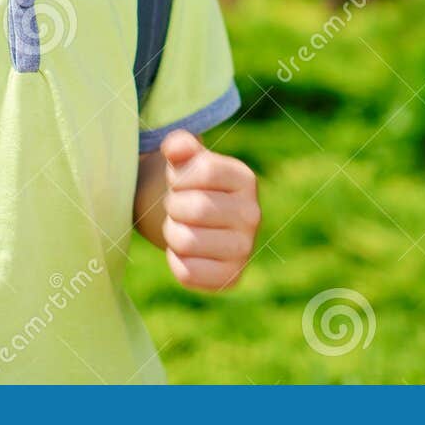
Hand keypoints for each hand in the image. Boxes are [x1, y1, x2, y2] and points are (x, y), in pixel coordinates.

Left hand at [159, 130, 259, 291]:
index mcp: (245, 179)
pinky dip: (175, 261)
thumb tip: (175, 147)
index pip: (203, 171)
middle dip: (173, 206)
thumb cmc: (187, 186)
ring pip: (186, 241)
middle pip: (194, 209)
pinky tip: (185, 252)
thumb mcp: (184, 159)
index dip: (178, 176)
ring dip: (172, 233)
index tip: (179, 181)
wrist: (193, 224)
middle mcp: (253, 215)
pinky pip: (187, 272)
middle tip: (177, 208)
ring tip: (181, 227)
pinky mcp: (231, 277)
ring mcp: (245, 249)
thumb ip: (180, 146)